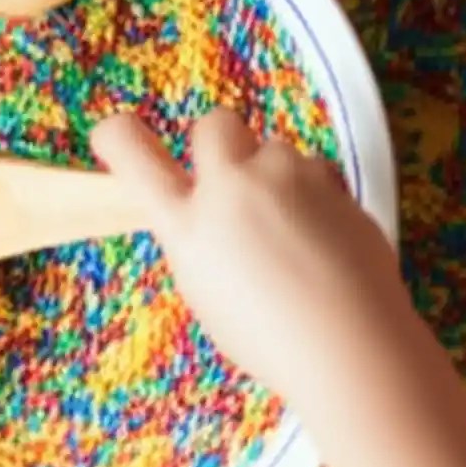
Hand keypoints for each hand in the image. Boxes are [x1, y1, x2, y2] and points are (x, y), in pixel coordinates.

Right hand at [91, 108, 410, 400]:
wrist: (350, 342)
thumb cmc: (270, 337)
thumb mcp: (207, 292)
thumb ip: (200, 240)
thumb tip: (209, 217)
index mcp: (188, 223)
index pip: (133, 154)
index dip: (117, 137)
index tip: (115, 135)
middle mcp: (234, 187)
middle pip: (214, 123)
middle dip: (217, 142)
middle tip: (228, 180)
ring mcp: (288, 178)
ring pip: (273, 150)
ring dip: (273, 175)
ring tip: (288, 229)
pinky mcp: (334, 183)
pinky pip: (314, 172)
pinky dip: (312, 194)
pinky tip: (320, 238)